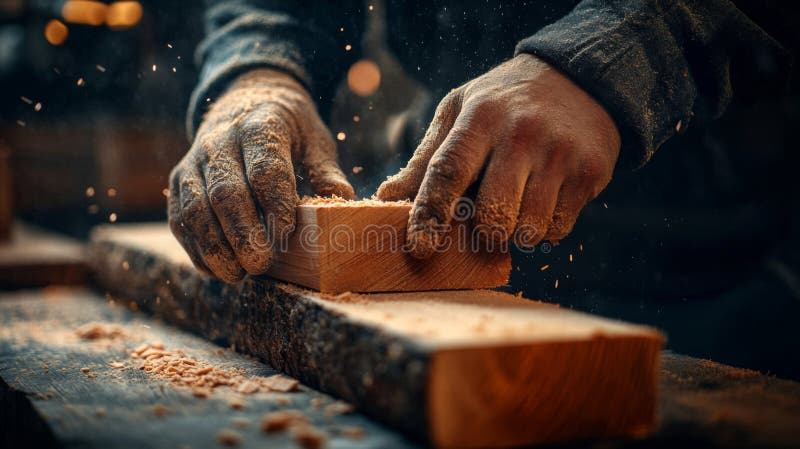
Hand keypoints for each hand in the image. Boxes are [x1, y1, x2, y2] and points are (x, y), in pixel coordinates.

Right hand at [169, 69, 354, 281]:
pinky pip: (181, 219)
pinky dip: (197, 248)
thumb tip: (344, 202)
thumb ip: (326, 172)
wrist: (245, 104)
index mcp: (261, 127)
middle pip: (226, 192)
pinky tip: (217, 269)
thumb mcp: (315, 142)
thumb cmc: (289, 132)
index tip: (287, 233)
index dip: (275, 203)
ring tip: (237, 275)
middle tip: (260, 265)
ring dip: (215, 246)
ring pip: (196, 208)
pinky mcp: (178, 182)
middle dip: (242, 233)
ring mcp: (194, 162)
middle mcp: (220, 141)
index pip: (265, 169)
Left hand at [377, 54, 619, 257]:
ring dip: (516, 231)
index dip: (430, 215)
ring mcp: (560, 154)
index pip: (448, 172)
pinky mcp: (591, 172)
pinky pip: (559, 229)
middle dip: (483, 230)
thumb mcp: (460, 112)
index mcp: (481, 117)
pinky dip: (545, 228)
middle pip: (492, 212)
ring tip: (517, 204)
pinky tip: (543, 202)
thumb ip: (426, 158)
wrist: (578, 77)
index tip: (420, 248)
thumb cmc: (502, 102)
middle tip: (484, 219)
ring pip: (528, 229)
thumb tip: (385, 199)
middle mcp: (522, 134)